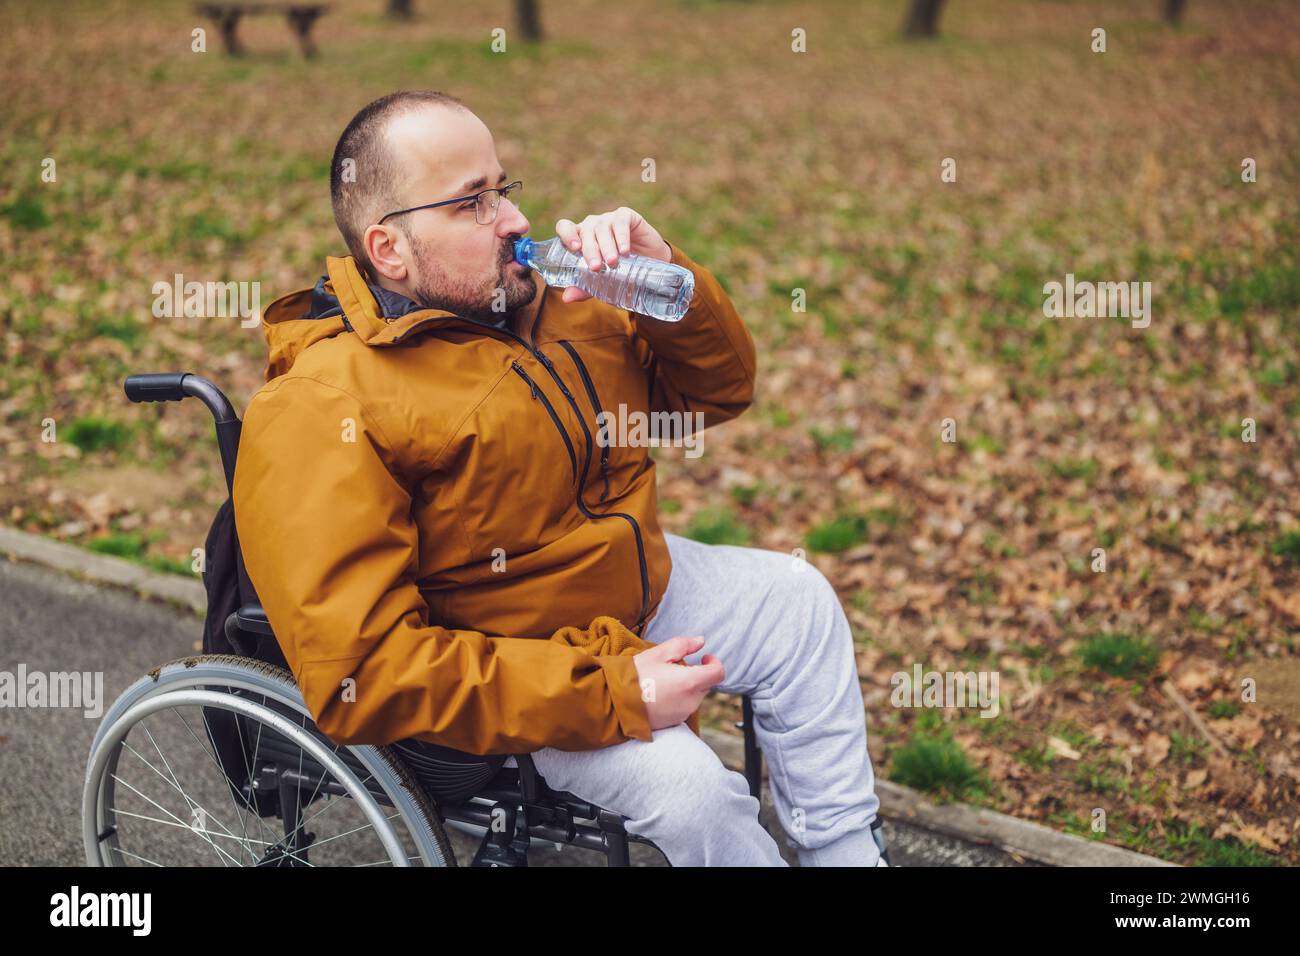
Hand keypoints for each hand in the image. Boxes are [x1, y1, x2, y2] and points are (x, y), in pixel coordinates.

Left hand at [554, 206, 671, 302]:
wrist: (652, 269)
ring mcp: (609, 219)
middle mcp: (592, 226)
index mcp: (581, 238)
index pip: (566, 227)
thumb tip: (566, 298)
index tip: (574, 248)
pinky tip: (624, 251)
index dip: (566, 234)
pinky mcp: (626, 216)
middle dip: (590, 250)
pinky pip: (620, 221)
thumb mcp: (601, 283)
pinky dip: (621, 236)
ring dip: (606, 246)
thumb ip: (583, 288)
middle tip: (596, 267)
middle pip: (585, 232)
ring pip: (602, 228)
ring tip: (612, 262)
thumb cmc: (621, 274)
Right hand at [632, 636, 724, 730]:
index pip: (718, 673)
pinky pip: (683, 707)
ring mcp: (682, 714)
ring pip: (693, 696)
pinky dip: (676, 699)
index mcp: (690, 682)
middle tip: (672, 667)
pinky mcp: (674, 723)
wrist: (615, 703)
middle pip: (705, 684)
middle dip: (695, 674)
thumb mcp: (658, 653)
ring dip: (685, 687)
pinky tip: (658, 694)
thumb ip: (683, 645)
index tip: (704, 657)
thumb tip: (700, 642)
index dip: (714, 662)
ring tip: (661, 681)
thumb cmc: (636, 675)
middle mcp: (691, 701)